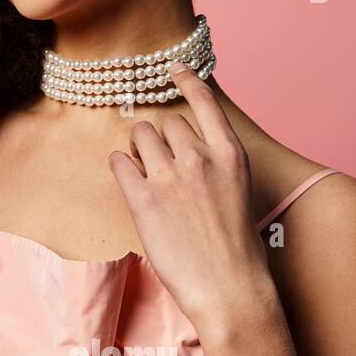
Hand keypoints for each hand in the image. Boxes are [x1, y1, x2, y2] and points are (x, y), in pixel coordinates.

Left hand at [107, 62, 279, 339]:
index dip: (186, 79)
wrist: (230, 289)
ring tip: (145, 175)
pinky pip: (118, 162)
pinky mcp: (143, 200)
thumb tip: (186, 152)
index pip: (204, 102)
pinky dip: (120, 168)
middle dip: (159, 138)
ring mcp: (170, 177)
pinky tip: (129, 184)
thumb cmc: (236, 250)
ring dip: (137, 148)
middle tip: (160, 166)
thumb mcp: (237, 194)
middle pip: (165, 121)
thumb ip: (214, 167)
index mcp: (230, 155)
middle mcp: (200, 158)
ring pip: (139, 134)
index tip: (173, 66)